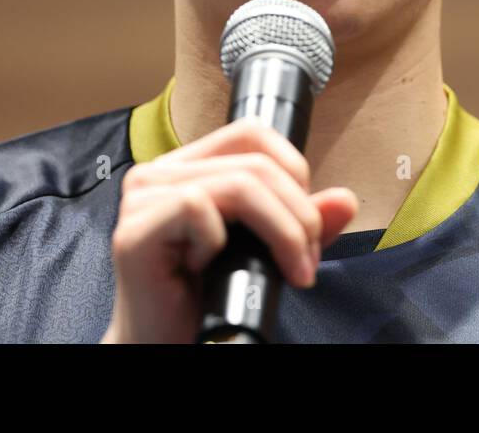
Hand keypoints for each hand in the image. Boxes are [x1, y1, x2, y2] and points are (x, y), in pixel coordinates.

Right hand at [100, 118, 358, 342]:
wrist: (165, 343)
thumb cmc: (207, 297)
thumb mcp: (267, 251)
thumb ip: (302, 221)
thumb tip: (345, 200)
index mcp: (188, 166)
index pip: (252, 134)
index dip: (293, 169)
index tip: (308, 223)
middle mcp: (160, 172)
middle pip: (255, 163)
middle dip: (299, 216)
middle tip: (306, 263)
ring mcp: (142, 198)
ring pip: (238, 185)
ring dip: (280, 232)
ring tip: (287, 272)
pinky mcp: (133, 230)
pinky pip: (195, 207)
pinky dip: (216, 241)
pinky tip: (207, 269)